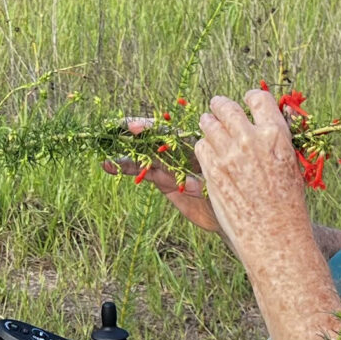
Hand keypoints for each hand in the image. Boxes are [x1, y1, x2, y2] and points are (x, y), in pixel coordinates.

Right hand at [107, 118, 222, 236]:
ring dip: (126, 152)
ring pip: (145, 155)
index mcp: (195, 145)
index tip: (135, 127)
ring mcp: (171, 165)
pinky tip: (108, 165)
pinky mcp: (164, 180)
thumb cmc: (234, 193)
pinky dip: (126, 168)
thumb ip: (203, 185)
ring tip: (106, 151)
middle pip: (154, 138)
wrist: (232, 211)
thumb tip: (191, 186)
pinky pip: (143, 172)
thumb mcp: (220, 188)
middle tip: (118, 129)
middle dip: (136, 133)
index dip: (152, 129)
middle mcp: (180, 152)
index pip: (170, 133)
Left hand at [193, 87, 311, 264]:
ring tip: (209, 125)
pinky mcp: (213, 170)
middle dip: (220, 106)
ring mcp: (229, 154)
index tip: (245, 101)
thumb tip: (277, 114)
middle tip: (217, 107)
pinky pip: (201, 146)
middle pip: (227, 107)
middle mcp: (251, 139)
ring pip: (208, 124)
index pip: (258, 99)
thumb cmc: (288, 202)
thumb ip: (279, 137)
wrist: (274, 233)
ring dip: (208, 123)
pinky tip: (208, 152)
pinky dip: (203, 147)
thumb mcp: (291, 162)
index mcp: (276, 134)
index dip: (249, 98)